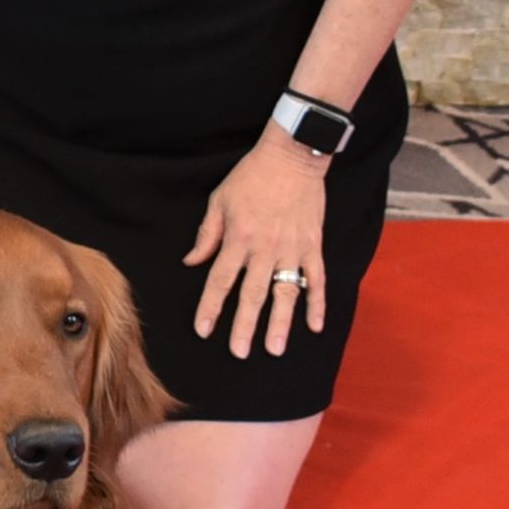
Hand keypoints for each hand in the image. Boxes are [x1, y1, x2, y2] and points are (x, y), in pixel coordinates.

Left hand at [187, 125, 328, 359]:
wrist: (294, 155)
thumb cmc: (251, 176)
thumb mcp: (219, 201)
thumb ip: (207, 235)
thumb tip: (191, 262)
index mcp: (238, 239)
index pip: (220, 280)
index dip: (210, 307)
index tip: (203, 329)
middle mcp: (265, 249)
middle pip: (252, 295)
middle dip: (244, 326)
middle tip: (239, 353)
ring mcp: (292, 249)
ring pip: (286, 294)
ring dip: (281, 323)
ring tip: (275, 349)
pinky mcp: (314, 245)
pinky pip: (316, 279)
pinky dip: (316, 303)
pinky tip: (314, 325)